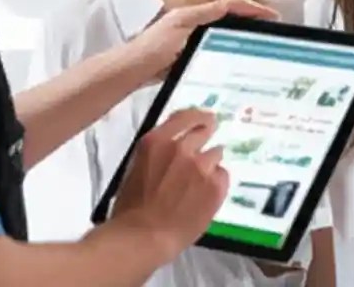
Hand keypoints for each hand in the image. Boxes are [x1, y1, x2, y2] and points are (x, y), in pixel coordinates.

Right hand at [109, 109, 229, 263]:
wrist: (144, 236)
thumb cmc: (131, 207)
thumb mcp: (137, 168)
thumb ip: (157, 153)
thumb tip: (173, 148)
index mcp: (157, 141)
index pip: (185, 116)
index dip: (198, 116)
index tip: (205, 118)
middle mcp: (182, 148)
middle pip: (205, 130)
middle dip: (207, 134)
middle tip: (208, 143)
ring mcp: (201, 167)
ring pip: (216, 154)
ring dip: (210, 163)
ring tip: (201, 180)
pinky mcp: (216, 186)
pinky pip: (223, 176)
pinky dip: (216, 182)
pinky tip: (205, 195)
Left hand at [126, 0, 279, 83]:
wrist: (133, 68)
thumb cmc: (152, 47)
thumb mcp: (181, 26)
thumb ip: (204, 16)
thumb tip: (229, 6)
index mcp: (194, 14)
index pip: (230, 5)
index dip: (253, 9)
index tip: (272, 16)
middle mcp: (195, 23)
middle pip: (230, 17)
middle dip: (253, 20)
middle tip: (272, 29)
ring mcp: (193, 39)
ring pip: (225, 33)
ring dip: (244, 34)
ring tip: (262, 43)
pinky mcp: (190, 55)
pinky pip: (216, 48)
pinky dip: (232, 49)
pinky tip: (239, 61)